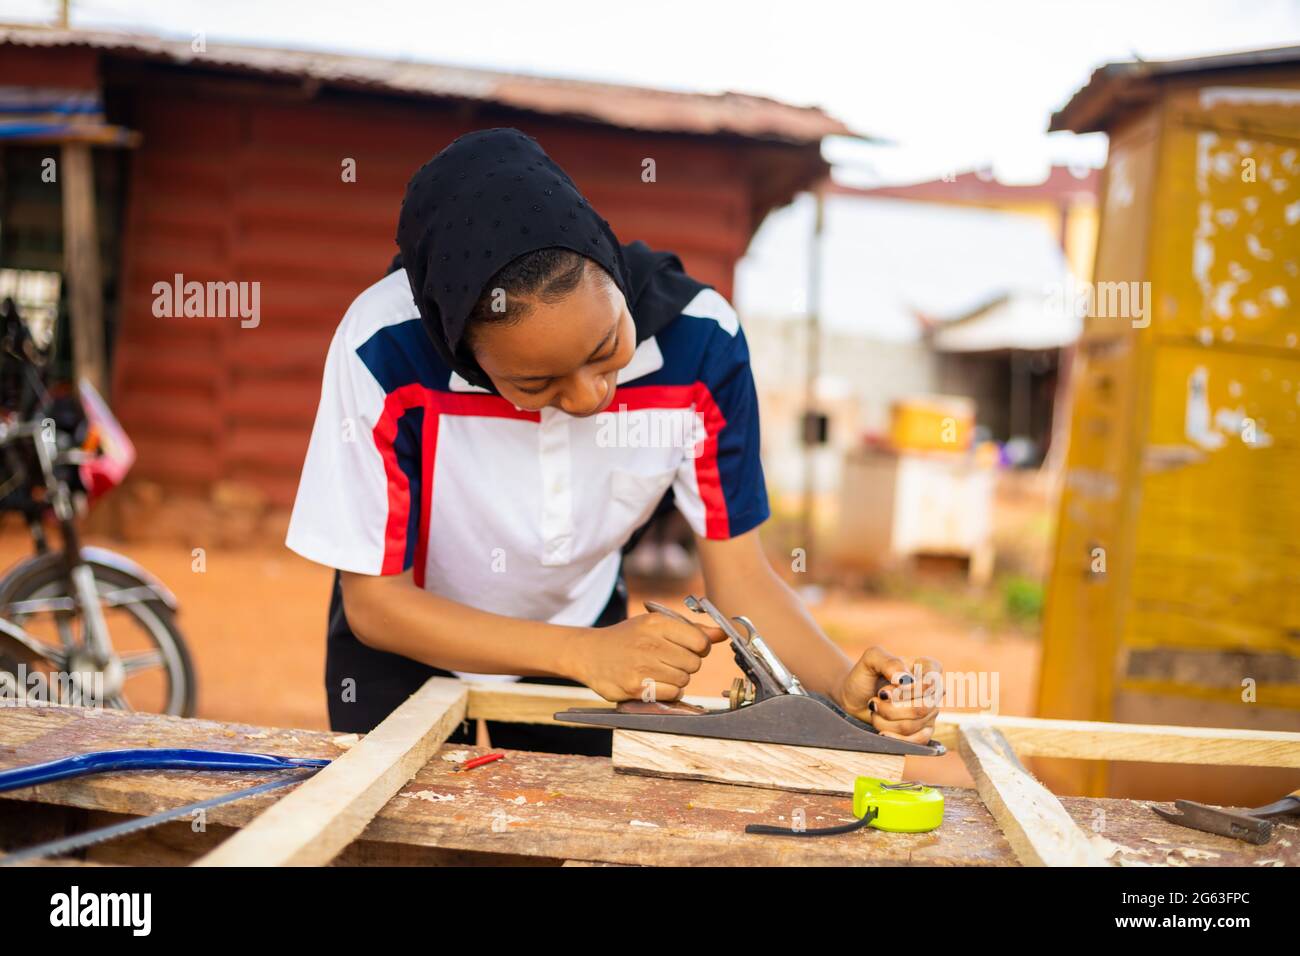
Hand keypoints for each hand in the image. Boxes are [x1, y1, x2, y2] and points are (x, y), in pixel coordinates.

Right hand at [569, 610, 725, 702]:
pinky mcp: (636, 688)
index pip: (700, 642)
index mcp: (656, 623)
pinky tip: (654, 683)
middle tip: (669, 661)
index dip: (700, 648)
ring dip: (677, 679)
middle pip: (694, 663)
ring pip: (684, 680)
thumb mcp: (655, 624)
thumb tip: (722, 633)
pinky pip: (672, 694)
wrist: (590, 653)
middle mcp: (649, 643)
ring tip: (659, 671)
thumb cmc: (628, 638)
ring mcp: (642, 666)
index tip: (689, 649)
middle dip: (686, 664)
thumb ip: (691, 630)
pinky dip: (669, 692)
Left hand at [831, 647, 942, 742]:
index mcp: (927, 667)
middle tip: (875, 701)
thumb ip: (889, 662)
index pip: (932, 682)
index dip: (909, 691)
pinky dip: (896, 737)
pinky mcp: (924, 730)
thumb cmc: (865, 676)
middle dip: (891, 708)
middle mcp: (933, 690)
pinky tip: (883, 731)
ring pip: (915, 724)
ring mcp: (931, 711)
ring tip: (875, 710)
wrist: (854, 698)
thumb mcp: (872, 659)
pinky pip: (918, 740)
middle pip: (923, 707)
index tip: (885, 691)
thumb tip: (905, 680)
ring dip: (887, 720)